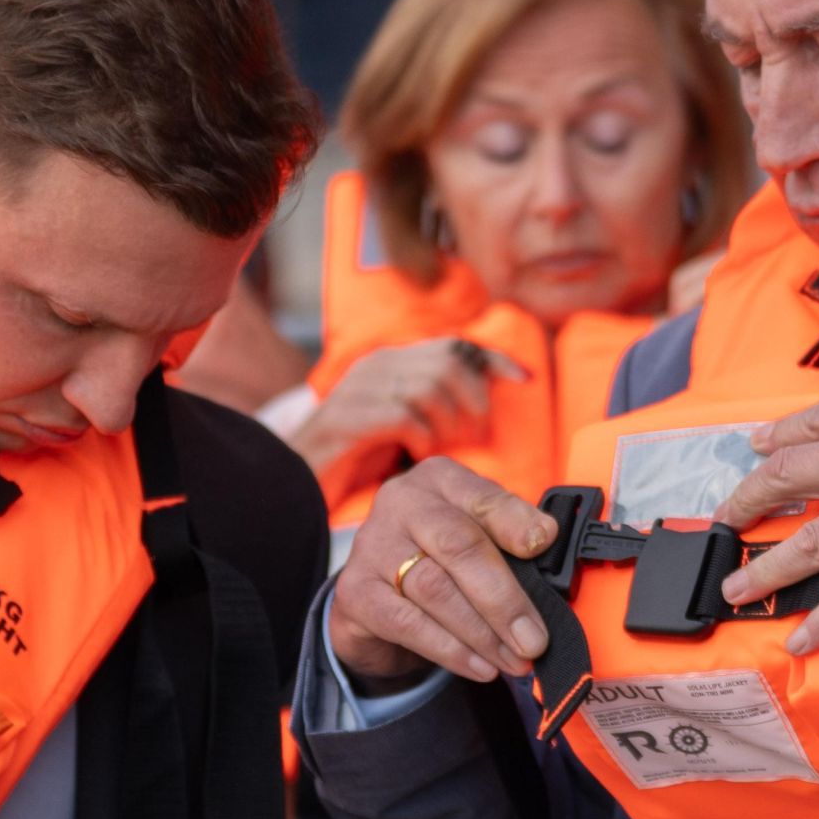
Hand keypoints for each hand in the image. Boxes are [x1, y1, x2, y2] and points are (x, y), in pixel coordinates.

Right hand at [292, 339, 523, 478]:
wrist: (294, 475)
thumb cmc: (357, 453)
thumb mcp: (403, 421)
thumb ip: (436, 406)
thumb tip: (486, 408)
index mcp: (393, 360)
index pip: (454, 343)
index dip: (493, 358)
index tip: (525, 378)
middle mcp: (378, 365)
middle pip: (448, 360)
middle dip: (473, 397)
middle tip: (472, 432)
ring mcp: (360, 388)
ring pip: (429, 386)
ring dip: (447, 421)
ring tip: (440, 446)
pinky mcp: (348, 417)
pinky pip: (402, 415)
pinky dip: (420, 437)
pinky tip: (416, 454)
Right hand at [326, 457, 558, 687]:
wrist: (378, 598)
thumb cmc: (442, 562)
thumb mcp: (479, 540)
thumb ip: (512, 546)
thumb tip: (552, 563)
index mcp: (442, 480)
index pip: (483, 496)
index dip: (515, 521)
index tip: (544, 544)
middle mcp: (403, 502)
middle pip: (458, 545)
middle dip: (504, 599)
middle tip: (534, 640)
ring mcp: (373, 546)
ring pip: (434, 589)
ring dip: (483, 634)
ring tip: (515, 661)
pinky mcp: (355, 592)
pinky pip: (408, 623)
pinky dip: (450, 650)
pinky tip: (481, 667)